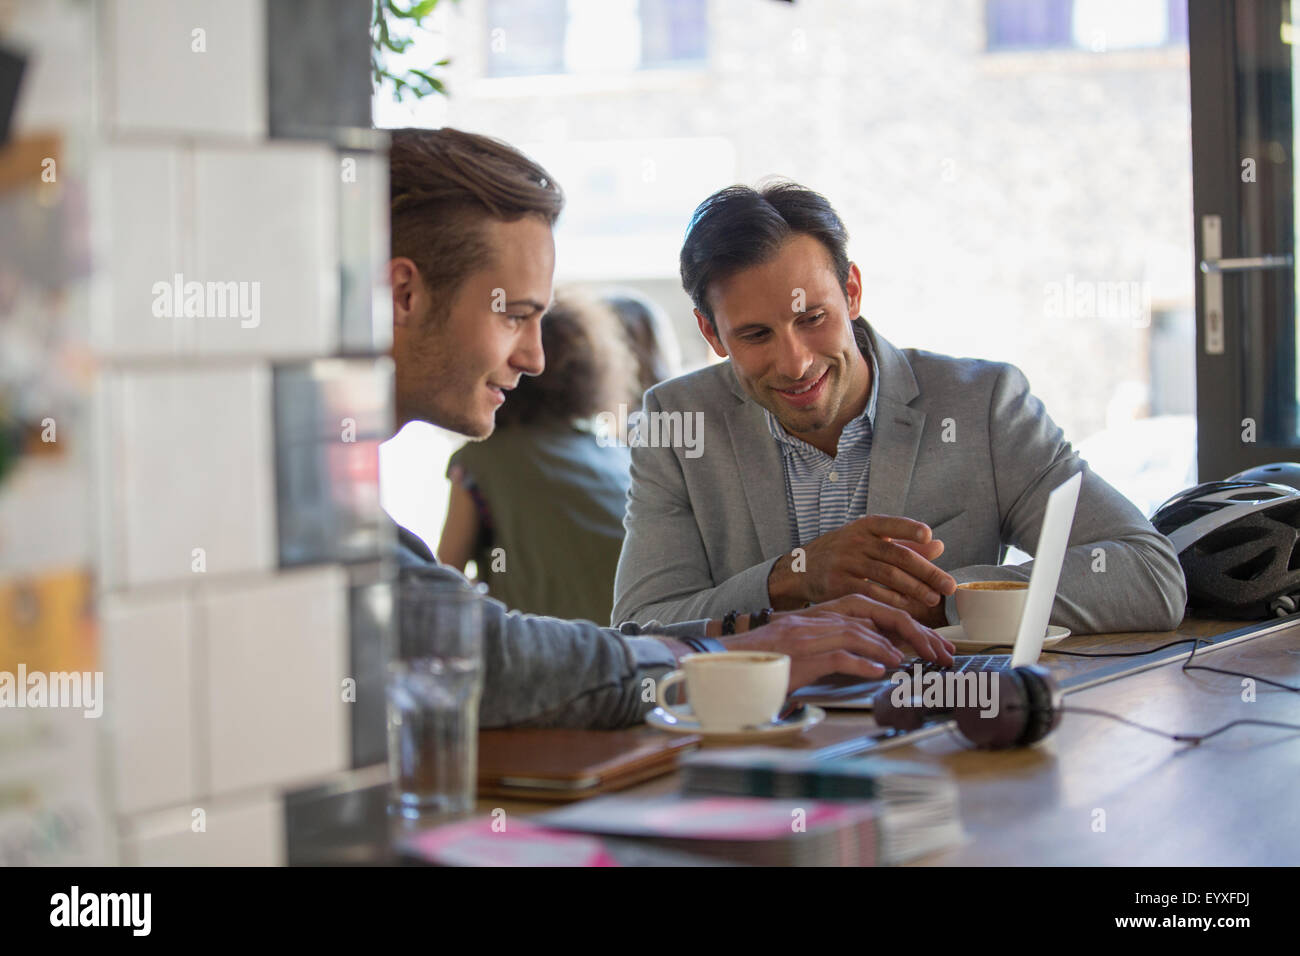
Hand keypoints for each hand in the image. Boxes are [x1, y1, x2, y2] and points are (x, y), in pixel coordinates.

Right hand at [726, 593, 955, 690]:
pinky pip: (838, 656)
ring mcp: (808, 636)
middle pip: (877, 616)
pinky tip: (881, 672)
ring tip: (915, 663)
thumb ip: (842, 644)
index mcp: (823, 614)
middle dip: (915, 634)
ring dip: (892, 649)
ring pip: (861, 633)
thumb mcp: (808, 647)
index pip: (875, 609)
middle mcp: (818, 619)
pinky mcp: (800, 656)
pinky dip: (863, 663)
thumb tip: (883, 656)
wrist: (729, 663)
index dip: (910, 625)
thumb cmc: (769, 661)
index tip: (935, 644)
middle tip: (941, 654)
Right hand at [767, 515, 956, 620]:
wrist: (801, 568)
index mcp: (865, 526)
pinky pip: (870, 593)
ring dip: (914, 589)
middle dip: (926, 571)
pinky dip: (892, 600)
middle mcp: (855, 541)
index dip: (909, 529)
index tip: (928, 534)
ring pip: (887, 575)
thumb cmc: (845, 553)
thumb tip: (938, 545)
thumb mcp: (870, 541)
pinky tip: (908, 607)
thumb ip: (904, 544)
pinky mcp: (838, 584)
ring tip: (933, 598)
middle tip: (948, 585)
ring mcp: (845, 563)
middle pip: (896, 555)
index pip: (891, 524)